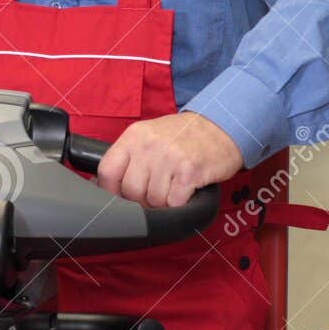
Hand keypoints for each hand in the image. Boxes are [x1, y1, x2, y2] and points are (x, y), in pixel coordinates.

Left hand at [96, 112, 242, 208]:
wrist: (223, 127)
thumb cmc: (184, 136)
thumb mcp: (150, 136)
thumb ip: (129, 157)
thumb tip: (106, 187)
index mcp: (134, 136)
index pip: (107, 171)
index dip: (111, 191)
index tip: (121, 197)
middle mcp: (149, 145)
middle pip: (131, 191)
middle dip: (143, 198)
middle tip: (158, 189)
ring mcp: (170, 158)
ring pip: (153, 200)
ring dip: (164, 200)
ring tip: (175, 184)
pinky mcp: (189, 172)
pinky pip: (174, 203)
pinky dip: (180, 202)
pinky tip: (187, 188)